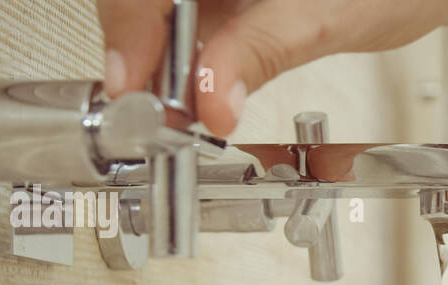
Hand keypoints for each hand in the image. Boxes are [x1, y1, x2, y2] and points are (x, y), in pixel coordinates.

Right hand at [96, 0, 447, 134]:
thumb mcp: (318, 19)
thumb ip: (258, 53)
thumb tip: (209, 101)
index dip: (128, 28)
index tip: (130, 84)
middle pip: (139, 0)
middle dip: (139, 50)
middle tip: (152, 108)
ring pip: (157, 14)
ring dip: (160, 64)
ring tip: (177, 110)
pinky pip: (186, 23)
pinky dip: (187, 62)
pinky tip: (200, 92)